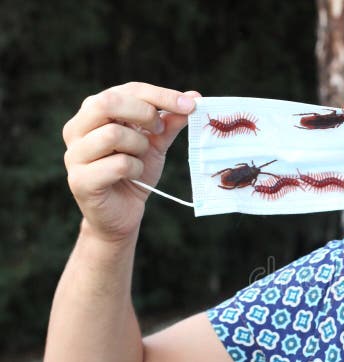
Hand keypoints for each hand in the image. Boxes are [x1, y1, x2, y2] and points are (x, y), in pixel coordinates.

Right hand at [62, 82, 198, 241]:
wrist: (122, 215)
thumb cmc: (135, 174)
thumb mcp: (155, 144)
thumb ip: (169, 122)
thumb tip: (194, 97)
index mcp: (92, 114)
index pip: (126, 90)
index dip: (159, 95)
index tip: (190, 104)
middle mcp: (76, 129)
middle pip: (107, 102)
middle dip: (144, 114)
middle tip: (160, 131)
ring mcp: (74, 155)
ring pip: (112, 134)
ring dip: (139, 146)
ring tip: (140, 158)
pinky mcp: (80, 180)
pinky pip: (117, 164)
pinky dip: (135, 169)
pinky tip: (134, 176)